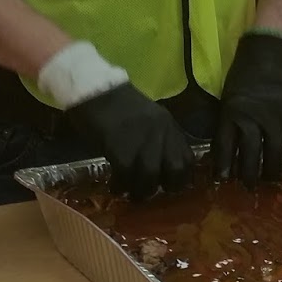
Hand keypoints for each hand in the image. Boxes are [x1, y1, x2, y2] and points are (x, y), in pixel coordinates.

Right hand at [65, 83, 194, 199]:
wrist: (94, 90)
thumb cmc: (118, 106)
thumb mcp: (148, 120)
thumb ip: (159, 140)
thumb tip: (162, 169)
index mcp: (169, 125)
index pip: (188, 159)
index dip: (180, 178)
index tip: (168, 185)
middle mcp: (161, 133)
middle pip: (175, 171)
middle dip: (165, 187)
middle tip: (151, 190)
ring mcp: (142, 140)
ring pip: (150, 177)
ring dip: (140, 190)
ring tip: (130, 191)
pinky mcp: (120, 147)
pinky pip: (126, 176)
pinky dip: (120, 185)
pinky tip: (115, 185)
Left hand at [212, 30, 281, 187]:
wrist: (265, 57)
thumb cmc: (242, 83)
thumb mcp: (226, 103)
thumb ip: (226, 128)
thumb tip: (222, 161)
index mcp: (231, 113)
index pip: (226, 145)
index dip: (225, 165)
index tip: (224, 181)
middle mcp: (253, 115)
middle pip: (251, 150)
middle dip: (249, 173)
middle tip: (250, 188)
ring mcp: (276, 112)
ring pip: (274, 147)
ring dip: (272, 168)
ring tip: (270, 181)